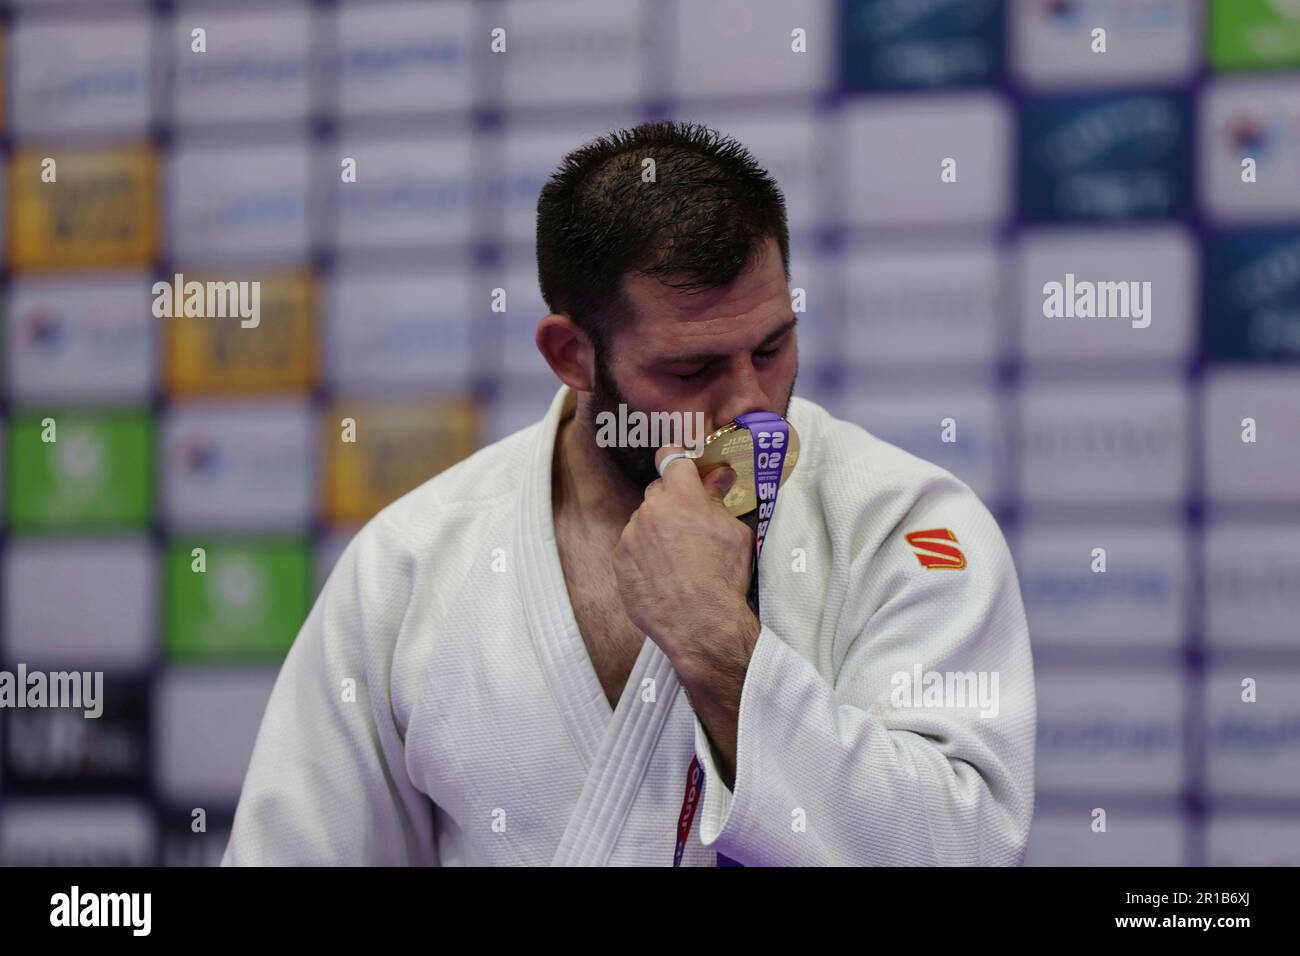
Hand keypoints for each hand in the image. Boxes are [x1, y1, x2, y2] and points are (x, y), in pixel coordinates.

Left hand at [613, 445, 758, 676]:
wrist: (701, 624)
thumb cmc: (724, 578)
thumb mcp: (735, 533)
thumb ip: (719, 500)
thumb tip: (718, 477)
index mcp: (682, 496)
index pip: (671, 459)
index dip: (677, 464)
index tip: (681, 472)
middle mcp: (651, 510)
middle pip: (657, 492)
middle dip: (671, 503)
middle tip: (689, 526)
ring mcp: (631, 536)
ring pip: (643, 523)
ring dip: (656, 532)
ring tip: (677, 561)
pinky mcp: (619, 562)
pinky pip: (631, 549)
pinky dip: (643, 557)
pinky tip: (662, 576)